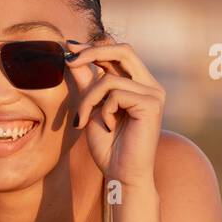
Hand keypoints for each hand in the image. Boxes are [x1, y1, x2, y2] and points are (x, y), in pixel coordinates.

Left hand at [66, 40, 165, 186]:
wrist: (120, 174)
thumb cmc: (107, 146)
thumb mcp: (91, 107)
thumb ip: (86, 82)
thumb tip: (71, 56)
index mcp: (138, 84)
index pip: (118, 54)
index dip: (93, 47)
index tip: (68, 48)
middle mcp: (150, 85)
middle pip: (123, 51)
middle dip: (92, 52)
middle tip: (68, 61)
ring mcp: (154, 93)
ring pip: (110, 78)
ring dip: (88, 98)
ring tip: (84, 119)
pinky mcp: (152, 104)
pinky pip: (115, 93)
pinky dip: (102, 109)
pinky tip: (107, 127)